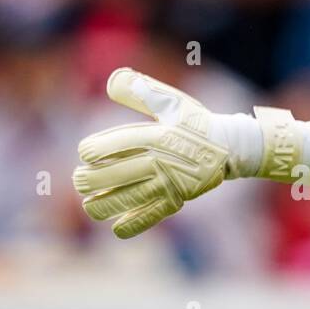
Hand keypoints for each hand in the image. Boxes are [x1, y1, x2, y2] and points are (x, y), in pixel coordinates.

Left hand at [73, 68, 228, 238]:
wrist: (230, 147)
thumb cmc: (195, 122)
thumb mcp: (171, 101)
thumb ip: (140, 91)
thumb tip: (110, 81)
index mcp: (157, 136)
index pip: (117, 144)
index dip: (94, 149)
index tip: (84, 152)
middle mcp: (160, 161)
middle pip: (115, 174)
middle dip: (90, 180)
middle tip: (79, 179)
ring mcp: (169, 184)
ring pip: (127, 199)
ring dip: (102, 204)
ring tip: (89, 204)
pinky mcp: (177, 200)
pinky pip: (151, 216)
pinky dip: (132, 225)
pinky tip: (116, 227)